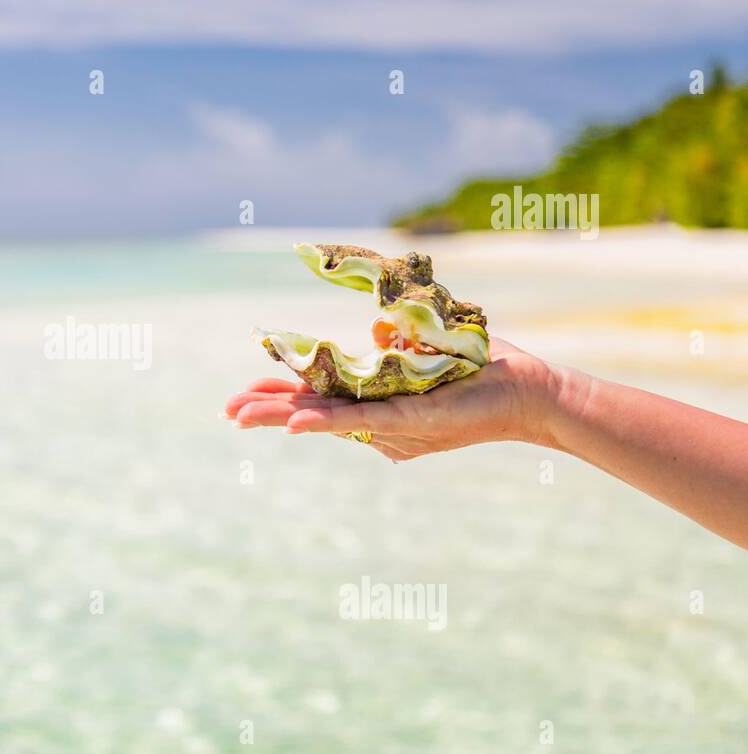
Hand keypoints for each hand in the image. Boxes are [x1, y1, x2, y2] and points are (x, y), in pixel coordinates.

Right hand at [222, 337, 563, 460]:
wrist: (529, 391)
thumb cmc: (483, 369)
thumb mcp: (427, 347)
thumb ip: (396, 341)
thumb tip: (376, 329)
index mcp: (374, 400)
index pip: (316, 397)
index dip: (279, 395)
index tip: (243, 396)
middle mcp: (375, 418)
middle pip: (309, 412)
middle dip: (265, 412)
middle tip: (225, 413)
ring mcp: (389, 424)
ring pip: (323, 420)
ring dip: (280, 418)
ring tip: (240, 417)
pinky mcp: (408, 424)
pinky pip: (359, 423)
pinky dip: (324, 424)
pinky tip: (294, 424)